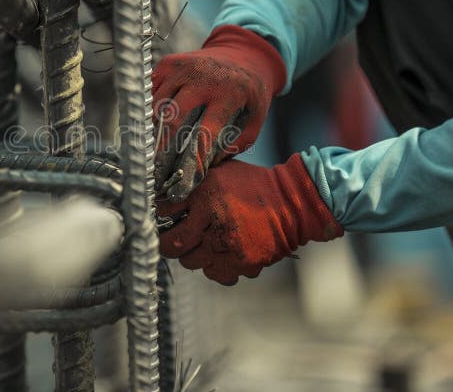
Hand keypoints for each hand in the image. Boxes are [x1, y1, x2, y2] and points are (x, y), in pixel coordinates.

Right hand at [152, 25, 285, 200]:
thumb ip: (229, 148)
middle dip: (162, 150)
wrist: (243, 56)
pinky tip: (151, 129)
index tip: (181, 184)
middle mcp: (204, 77)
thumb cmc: (248, 98)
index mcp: (230, 94)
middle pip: (172, 119)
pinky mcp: (168, 63)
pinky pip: (150, 93)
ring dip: (152, 133)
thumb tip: (200, 171)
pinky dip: (149, 113)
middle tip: (155, 174)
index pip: (204, 133)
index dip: (191, 161)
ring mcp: (183, 67)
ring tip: (151, 156)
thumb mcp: (251, 124)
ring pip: (156, 107)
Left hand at [158, 154, 343, 284]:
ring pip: (198, 266)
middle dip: (180, 246)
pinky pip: (219, 275)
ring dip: (200, 257)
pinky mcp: (245, 264)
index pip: (172, 231)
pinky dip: (219, 267)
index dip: (163, 236)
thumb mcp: (216, 176)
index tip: (164, 233)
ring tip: (210, 242)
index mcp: (206, 201)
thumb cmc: (250, 185)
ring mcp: (231, 249)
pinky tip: (226, 251)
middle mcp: (216, 227)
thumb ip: (187, 192)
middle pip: (181, 253)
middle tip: (188, 236)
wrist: (293, 203)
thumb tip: (159, 206)